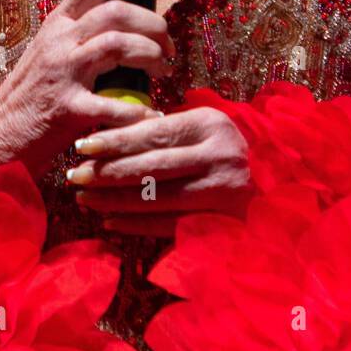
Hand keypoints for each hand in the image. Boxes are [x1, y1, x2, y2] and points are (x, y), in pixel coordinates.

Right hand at [0, 0, 175, 177]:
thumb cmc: (31, 94)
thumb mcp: (53, 50)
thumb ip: (84, 32)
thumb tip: (132, 20)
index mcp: (60, 22)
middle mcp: (60, 40)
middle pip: (118, 10)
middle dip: (154, 24)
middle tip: (168, 47)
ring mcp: (62, 72)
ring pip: (118, 44)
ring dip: (152, 56)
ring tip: (161, 72)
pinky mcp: (66, 109)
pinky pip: (113, 105)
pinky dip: (139, 111)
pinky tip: (150, 114)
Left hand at [64, 104, 253, 236]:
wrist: (276, 183)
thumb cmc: (226, 150)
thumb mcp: (204, 129)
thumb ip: (166, 129)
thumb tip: (111, 135)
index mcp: (212, 125)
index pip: (153, 134)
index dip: (114, 141)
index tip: (83, 146)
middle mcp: (220, 157)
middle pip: (151, 167)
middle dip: (106, 172)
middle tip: (74, 175)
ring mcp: (223, 193)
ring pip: (156, 198)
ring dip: (114, 200)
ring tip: (84, 198)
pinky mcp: (221, 222)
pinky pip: (168, 225)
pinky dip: (135, 224)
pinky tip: (109, 221)